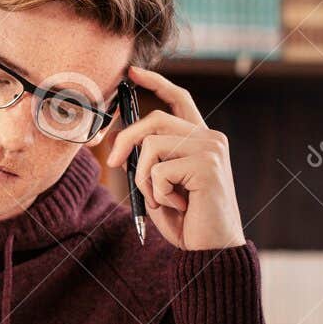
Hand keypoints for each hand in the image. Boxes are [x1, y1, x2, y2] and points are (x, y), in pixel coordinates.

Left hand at [104, 65, 245, 250]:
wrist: (210, 250)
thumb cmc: (186, 220)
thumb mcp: (159, 186)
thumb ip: (146, 161)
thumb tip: (120, 142)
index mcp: (200, 140)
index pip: (179, 99)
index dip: (155, 83)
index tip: (132, 72)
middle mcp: (210, 139)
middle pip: (154, 121)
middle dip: (125, 140)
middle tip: (111, 162)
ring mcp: (211, 150)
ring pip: (152, 146)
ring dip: (143, 179)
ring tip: (160, 200)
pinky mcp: (207, 166)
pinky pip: (158, 171)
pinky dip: (156, 193)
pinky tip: (178, 207)